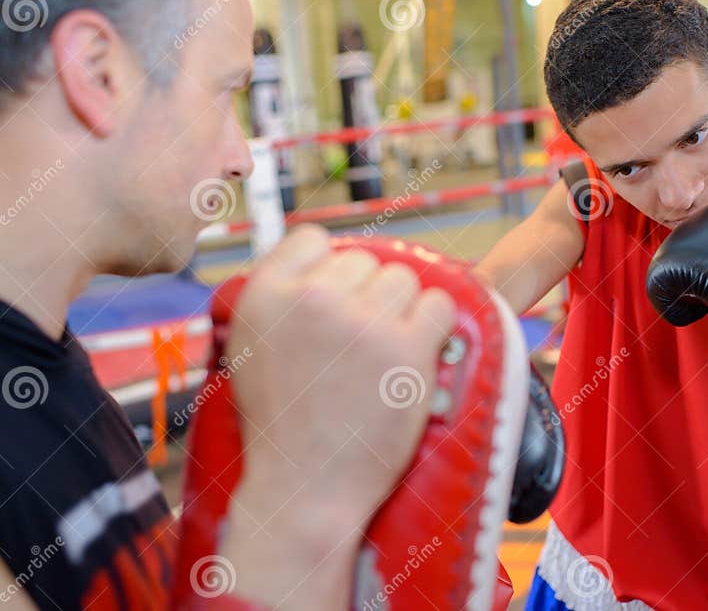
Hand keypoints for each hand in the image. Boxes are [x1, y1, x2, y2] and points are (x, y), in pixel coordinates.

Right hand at [217, 225, 455, 605]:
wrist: (305, 488)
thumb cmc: (280, 423)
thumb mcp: (250, 347)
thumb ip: (278, 298)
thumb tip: (319, 257)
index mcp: (266, 294)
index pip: (313, 238)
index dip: (329, 266)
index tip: (336, 299)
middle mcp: (313, 298)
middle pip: (365, 259)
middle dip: (368, 293)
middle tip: (362, 339)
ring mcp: (363, 321)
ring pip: (405, 278)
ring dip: (403, 308)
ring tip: (387, 349)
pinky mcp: (407, 348)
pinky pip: (440, 304)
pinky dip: (436, 325)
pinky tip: (418, 351)